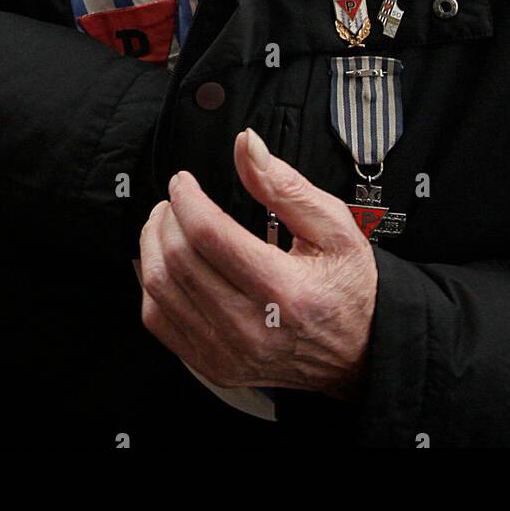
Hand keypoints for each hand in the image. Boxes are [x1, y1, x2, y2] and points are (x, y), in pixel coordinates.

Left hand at [139, 129, 377, 397]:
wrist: (358, 352)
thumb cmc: (347, 287)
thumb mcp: (333, 226)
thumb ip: (285, 184)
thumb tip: (246, 144)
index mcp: (285, 290)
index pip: (209, 236)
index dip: (186, 198)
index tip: (183, 181)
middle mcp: (252, 329)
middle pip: (178, 260)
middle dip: (166, 217)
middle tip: (175, 198)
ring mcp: (228, 353)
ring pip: (160, 290)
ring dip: (152, 245)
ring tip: (166, 222)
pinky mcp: (213, 366)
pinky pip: (159, 320)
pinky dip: (152, 284)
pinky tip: (167, 263)